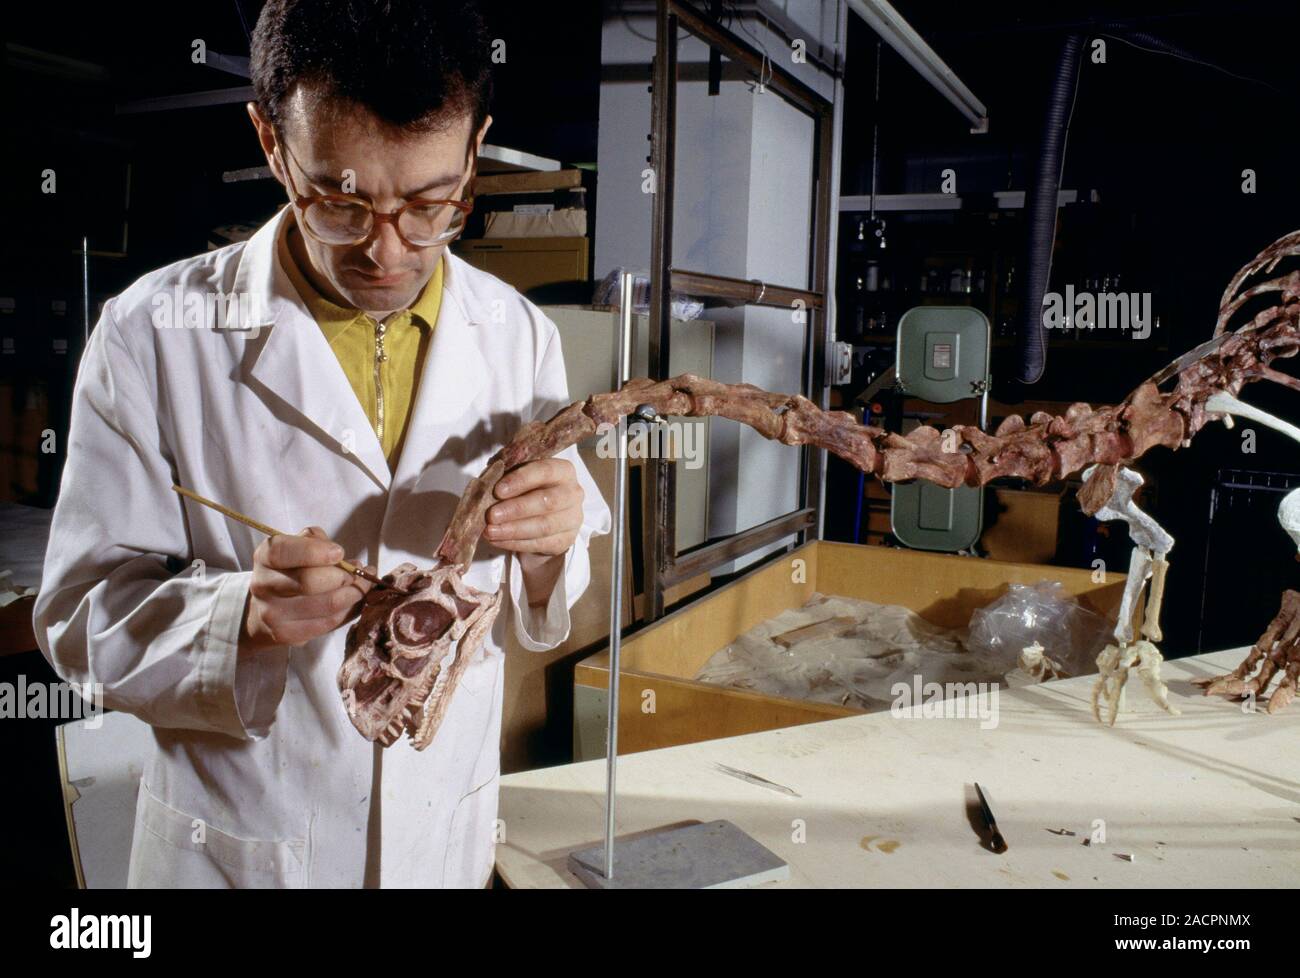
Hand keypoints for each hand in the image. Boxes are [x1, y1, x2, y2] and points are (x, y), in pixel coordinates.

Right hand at [241, 526, 372, 651]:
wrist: (266, 610)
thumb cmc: (290, 570)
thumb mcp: (296, 546)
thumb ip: (316, 541)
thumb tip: (344, 559)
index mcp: (264, 557)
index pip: (284, 551)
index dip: (316, 551)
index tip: (339, 552)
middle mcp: (263, 586)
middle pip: (310, 582)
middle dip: (345, 575)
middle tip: (360, 571)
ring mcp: (273, 614)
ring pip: (328, 604)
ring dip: (356, 593)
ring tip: (364, 584)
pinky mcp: (288, 635)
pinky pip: (331, 622)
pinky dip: (351, 609)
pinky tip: (356, 600)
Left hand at [484, 458, 583, 556]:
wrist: (544, 515)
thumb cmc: (528, 490)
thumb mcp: (520, 478)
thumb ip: (508, 480)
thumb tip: (486, 491)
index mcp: (563, 471)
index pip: (545, 471)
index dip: (521, 480)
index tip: (498, 490)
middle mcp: (573, 493)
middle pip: (547, 501)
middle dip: (516, 509)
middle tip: (492, 515)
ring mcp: (573, 518)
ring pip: (544, 526)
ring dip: (514, 530)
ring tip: (490, 531)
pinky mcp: (566, 540)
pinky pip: (541, 543)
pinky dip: (516, 543)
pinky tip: (498, 540)